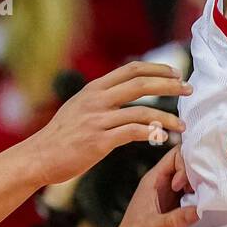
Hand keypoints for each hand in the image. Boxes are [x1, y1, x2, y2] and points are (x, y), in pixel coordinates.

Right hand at [25, 61, 190, 184]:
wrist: (39, 157)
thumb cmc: (61, 135)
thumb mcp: (79, 106)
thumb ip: (101, 97)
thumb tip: (124, 91)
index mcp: (94, 89)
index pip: (131, 69)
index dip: (156, 69)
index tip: (175, 75)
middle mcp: (97, 100)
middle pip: (140, 84)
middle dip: (169, 86)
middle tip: (188, 90)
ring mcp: (97, 120)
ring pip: (142, 112)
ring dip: (167, 118)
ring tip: (182, 126)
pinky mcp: (98, 141)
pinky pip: (132, 133)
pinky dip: (152, 134)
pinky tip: (163, 139)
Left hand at [106, 147, 199, 226]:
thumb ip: (176, 218)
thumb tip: (201, 210)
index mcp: (154, 181)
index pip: (175, 156)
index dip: (185, 165)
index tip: (183, 188)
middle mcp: (164, 187)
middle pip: (189, 167)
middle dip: (200, 176)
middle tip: (204, 193)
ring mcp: (172, 200)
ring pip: (194, 184)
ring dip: (204, 191)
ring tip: (209, 203)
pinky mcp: (179, 214)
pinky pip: (196, 201)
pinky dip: (204, 204)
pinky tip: (208, 213)